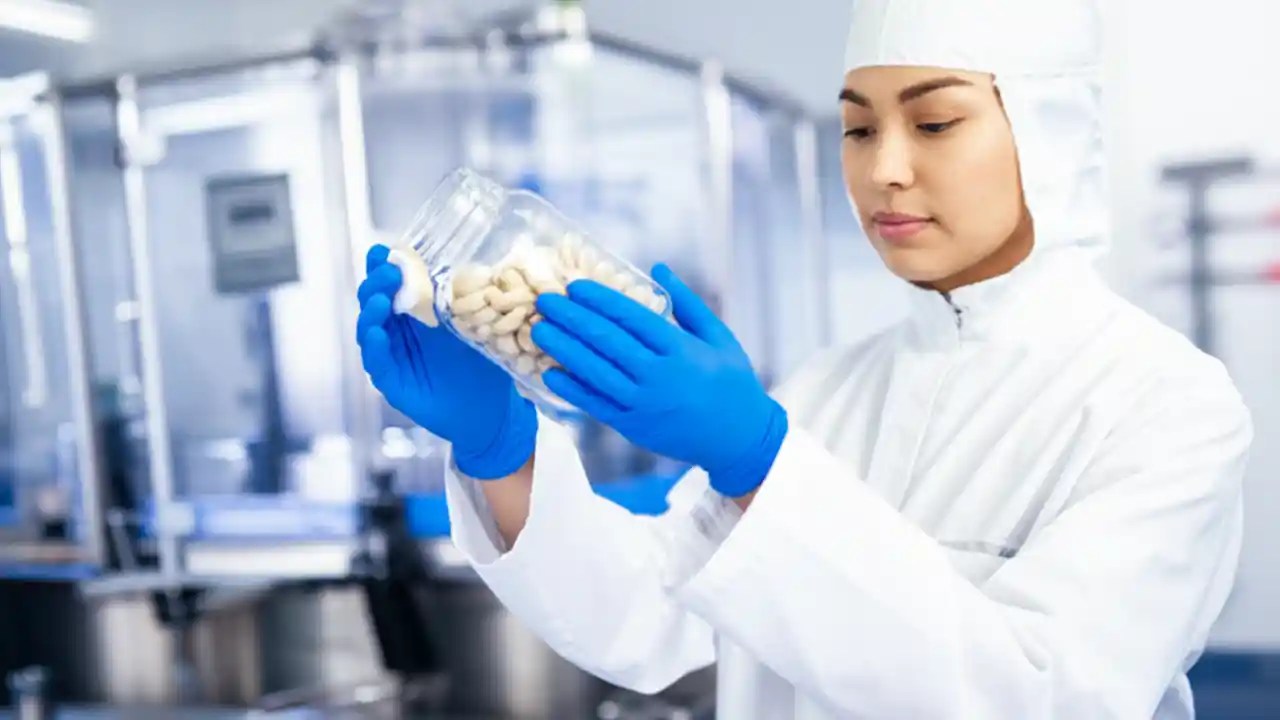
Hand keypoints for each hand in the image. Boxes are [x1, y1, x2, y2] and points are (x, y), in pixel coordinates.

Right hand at [357, 245, 536, 478]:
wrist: (491, 409)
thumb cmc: (482, 363)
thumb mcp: (472, 324)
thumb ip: (455, 299)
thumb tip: (451, 262)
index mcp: (415, 313)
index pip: (392, 284)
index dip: (384, 267)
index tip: (383, 251)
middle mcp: (399, 331)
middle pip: (375, 301)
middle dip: (377, 283)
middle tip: (388, 272)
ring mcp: (393, 355)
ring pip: (370, 328)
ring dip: (371, 311)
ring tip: (381, 300)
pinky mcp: (391, 382)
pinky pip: (377, 362)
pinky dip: (374, 347)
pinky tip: (376, 334)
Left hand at [531, 264, 787, 497]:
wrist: (738, 438)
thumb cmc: (732, 382)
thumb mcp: (719, 336)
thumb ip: (688, 302)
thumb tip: (659, 268)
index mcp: (680, 348)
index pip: (631, 317)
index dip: (600, 299)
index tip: (575, 286)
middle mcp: (658, 375)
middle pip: (606, 341)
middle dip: (571, 318)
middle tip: (544, 300)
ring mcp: (642, 403)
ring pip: (594, 371)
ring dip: (563, 349)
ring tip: (538, 329)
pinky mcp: (633, 426)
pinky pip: (595, 404)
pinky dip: (571, 388)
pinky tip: (549, 372)